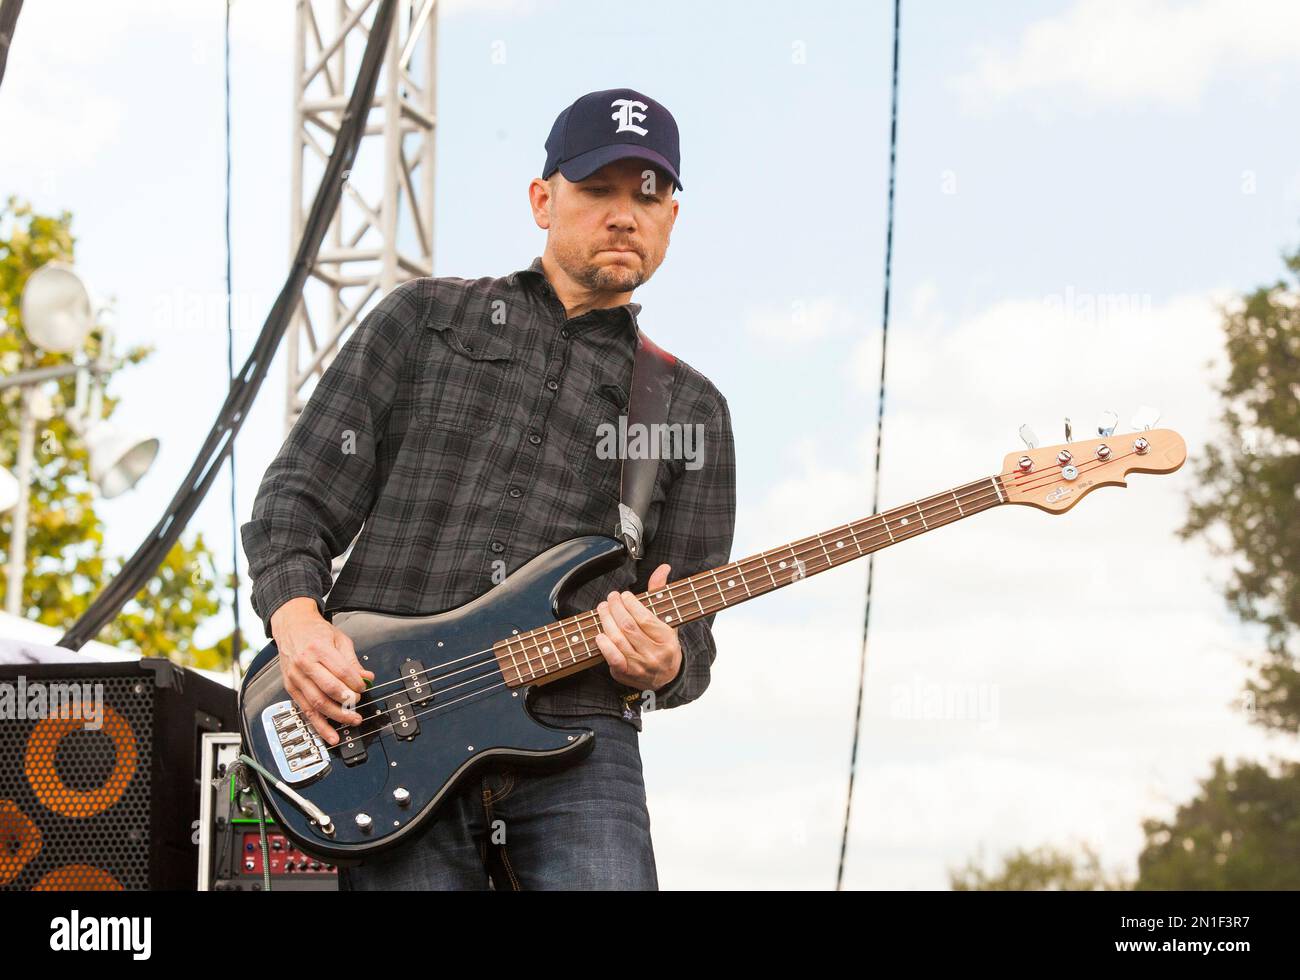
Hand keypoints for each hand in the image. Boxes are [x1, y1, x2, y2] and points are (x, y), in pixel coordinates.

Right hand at [270, 596, 374, 745]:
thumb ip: (352, 661)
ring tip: (352, 720)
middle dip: (347, 701)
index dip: (355, 683)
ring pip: (316, 703)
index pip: (341, 671)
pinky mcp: (290, 688)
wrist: (291, 626)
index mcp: (318, 649)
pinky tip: (330, 734)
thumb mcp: (339, 639)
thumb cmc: (314, 631)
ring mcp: (295, 677)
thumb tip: (367, 678)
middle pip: (328, 689)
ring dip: (336, 716)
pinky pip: (305, 710)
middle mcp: (304, 664)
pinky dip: (319, 724)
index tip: (364, 688)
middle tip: (359, 705)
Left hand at [593, 563, 681, 692]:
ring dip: (606, 622)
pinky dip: (604, 647)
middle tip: (610, 598)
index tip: (624, 595)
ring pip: (618, 640)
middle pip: (628, 627)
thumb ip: (660, 593)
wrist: (666, 677)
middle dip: (615, 609)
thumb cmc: (663, 643)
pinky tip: (599, 634)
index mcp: (667, 640)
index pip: (644, 618)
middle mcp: (655, 655)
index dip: (631, 604)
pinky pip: (613, 660)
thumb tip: (663, 567)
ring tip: (602, 609)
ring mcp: (640, 667)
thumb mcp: (666, 620)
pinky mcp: (627, 675)